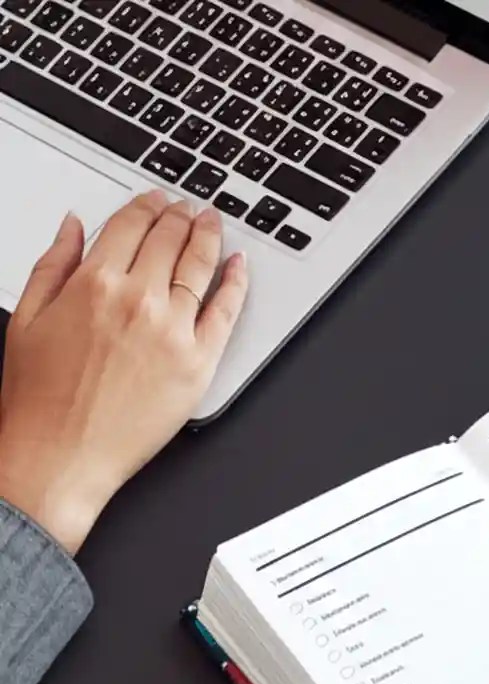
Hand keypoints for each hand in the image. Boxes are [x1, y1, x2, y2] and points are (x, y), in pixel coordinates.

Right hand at [0, 190, 248, 553]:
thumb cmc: (38, 399)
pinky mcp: (200, 362)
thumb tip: (74, 224)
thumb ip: (54, 264)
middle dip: (180, 216)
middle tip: (189, 206)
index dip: (147, 205)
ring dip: (209, 237)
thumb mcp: (28, 319)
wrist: (59, 459)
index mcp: (93, 284)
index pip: (131, 226)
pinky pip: (227, 311)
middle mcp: (138, 301)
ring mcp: (174, 331)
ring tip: (213, 222)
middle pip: (170, 240)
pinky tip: (238, 266)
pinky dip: (236, 283)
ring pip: (200, 267)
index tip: (156, 198)